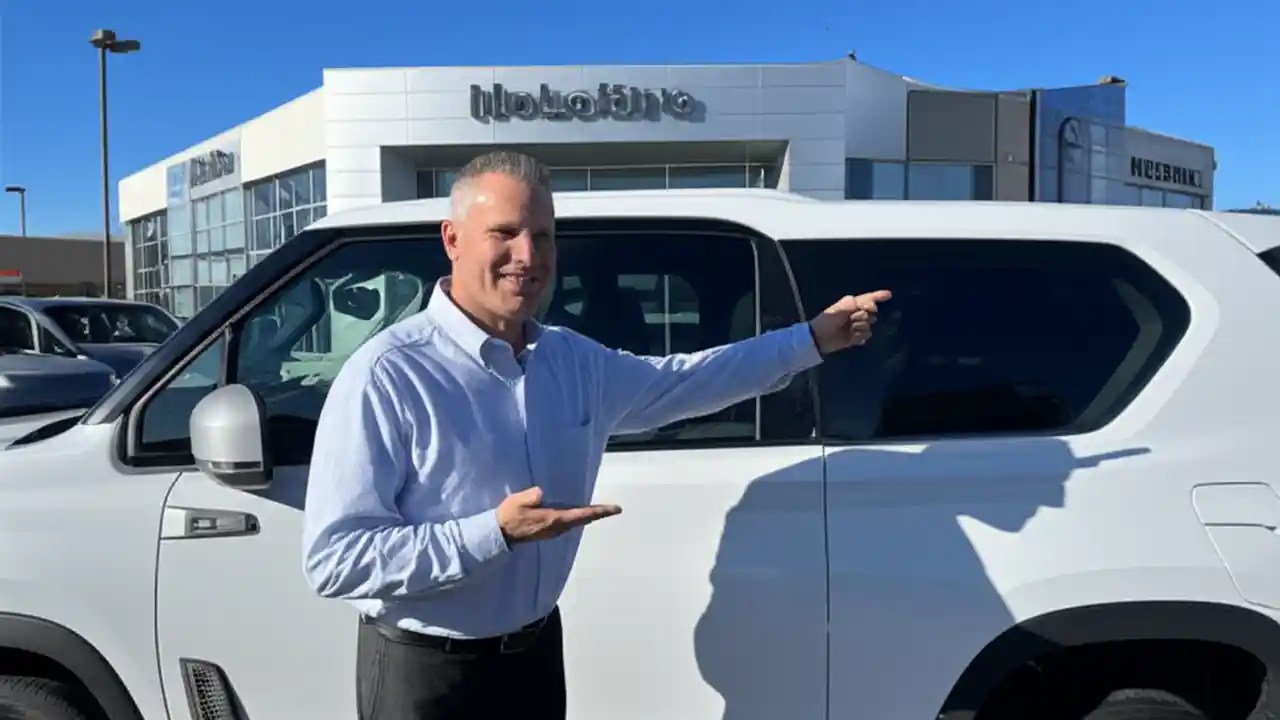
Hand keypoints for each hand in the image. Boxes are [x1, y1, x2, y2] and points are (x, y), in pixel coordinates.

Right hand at [496, 486, 621, 544]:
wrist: (499, 534)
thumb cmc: (509, 516)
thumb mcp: (517, 502)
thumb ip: (529, 497)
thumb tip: (540, 493)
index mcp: (553, 519)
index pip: (581, 514)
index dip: (599, 512)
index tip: (615, 509)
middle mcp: (557, 527)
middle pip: (582, 519)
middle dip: (596, 514)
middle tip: (610, 508)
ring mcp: (552, 531)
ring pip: (575, 522)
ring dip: (586, 516)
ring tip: (598, 510)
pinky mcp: (548, 531)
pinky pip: (567, 524)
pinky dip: (576, 518)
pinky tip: (576, 513)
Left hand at [807, 290, 892, 354]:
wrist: (819, 338)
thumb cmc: (827, 321)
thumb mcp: (839, 308)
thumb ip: (856, 304)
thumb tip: (873, 306)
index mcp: (852, 304)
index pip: (869, 298)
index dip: (878, 296)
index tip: (889, 295)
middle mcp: (857, 313)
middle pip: (872, 313)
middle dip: (863, 315)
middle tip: (850, 319)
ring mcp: (858, 325)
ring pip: (870, 324)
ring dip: (859, 327)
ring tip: (848, 329)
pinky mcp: (857, 337)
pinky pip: (867, 334)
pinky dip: (859, 336)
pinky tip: (850, 336)